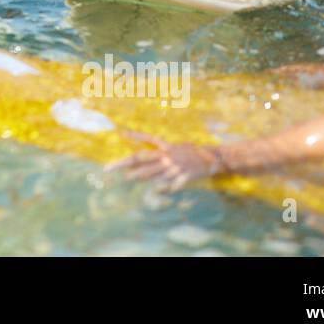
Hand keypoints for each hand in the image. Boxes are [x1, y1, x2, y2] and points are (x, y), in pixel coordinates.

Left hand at [106, 135, 225, 191]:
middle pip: (142, 158)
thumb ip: (162, 152)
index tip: (120, 133)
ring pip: (153, 172)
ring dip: (139, 175)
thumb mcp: (177, 148)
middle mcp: (167, 156)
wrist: (213, 158)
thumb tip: (149, 157)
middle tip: (110, 167)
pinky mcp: (184, 177)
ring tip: (126, 177)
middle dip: (124, 163)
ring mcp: (174, 167)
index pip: (147, 139)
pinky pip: (172, 184)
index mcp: (166, 147)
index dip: (134, 136)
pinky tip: (158, 190)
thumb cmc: (192, 153)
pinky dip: (166, 187)